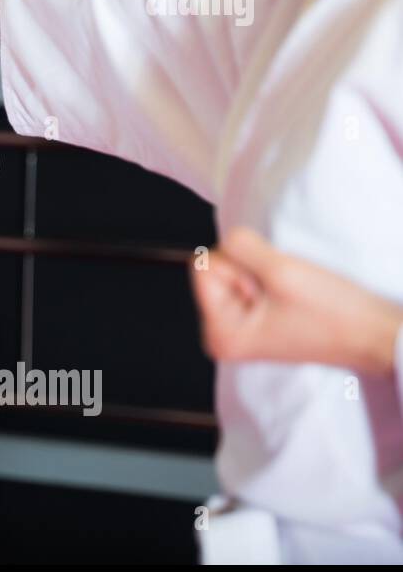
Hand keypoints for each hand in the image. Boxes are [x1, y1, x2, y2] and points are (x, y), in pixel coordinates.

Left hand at [190, 226, 401, 374]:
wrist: (371, 332)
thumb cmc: (333, 313)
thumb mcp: (281, 271)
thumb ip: (241, 247)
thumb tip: (223, 236)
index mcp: (219, 333)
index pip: (201, 267)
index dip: (238, 263)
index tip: (268, 284)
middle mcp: (220, 335)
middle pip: (214, 270)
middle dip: (248, 269)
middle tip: (283, 291)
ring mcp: (236, 327)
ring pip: (232, 272)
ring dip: (261, 273)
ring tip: (289, 294)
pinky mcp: (253, 319)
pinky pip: (246, 281)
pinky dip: (268, 280)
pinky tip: (289, 296)